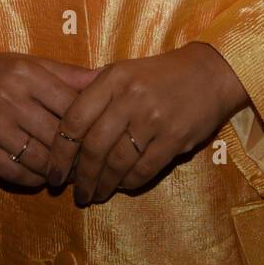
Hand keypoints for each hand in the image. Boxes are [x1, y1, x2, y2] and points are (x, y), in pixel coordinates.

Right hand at [0, 53, 99, 187]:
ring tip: (69, 171)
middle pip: (58, 137)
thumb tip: (106, 77)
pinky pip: (16, 174)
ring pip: (40, 159)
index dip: (90, 126)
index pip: (72, 107)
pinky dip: (35, 179)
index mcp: (27, 75)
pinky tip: (43, 175)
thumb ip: (69, 74)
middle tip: (90, 162)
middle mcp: (9, 99)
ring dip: (59, 171)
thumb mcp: (32, 63)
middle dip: (77, 153)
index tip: (100, 136)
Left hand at [45, 42, 248, 204]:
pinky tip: (122, 186)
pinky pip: (144, 169)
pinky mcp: (174, 138)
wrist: (209, 74)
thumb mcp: (123, 70)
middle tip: (76, 192)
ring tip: (95, 194)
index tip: (54, 171)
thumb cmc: (159, 74)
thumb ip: (91, 90)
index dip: (60, 150)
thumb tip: (57, 115)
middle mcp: (130, 97)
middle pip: (94, 146)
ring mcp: (153, 118)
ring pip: (117, 162)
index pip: (75, 119)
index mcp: (113, 79)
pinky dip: (129, 183)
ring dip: (103, 185)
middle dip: (81, 176)